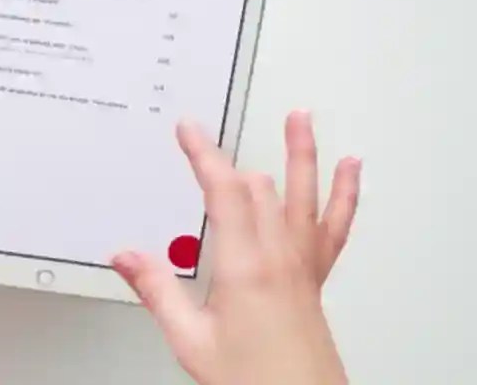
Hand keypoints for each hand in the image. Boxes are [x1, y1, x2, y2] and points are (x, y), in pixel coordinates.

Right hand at [112, 112, 361, 384]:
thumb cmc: (253, 379)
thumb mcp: (190, 339)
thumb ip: (157, 292)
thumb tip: (126, 256)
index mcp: (246, 267)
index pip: (224, 192)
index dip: (205, 154)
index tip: (190, 130)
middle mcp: (280, 258)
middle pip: (260, 188)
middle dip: (231, 158)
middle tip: (207, 135)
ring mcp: (303, 265)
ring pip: (305, 194)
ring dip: (302, 152)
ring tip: (302, 118)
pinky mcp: (316, 278)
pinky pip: (336, 226)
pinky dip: (346, 194)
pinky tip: (350, 171)